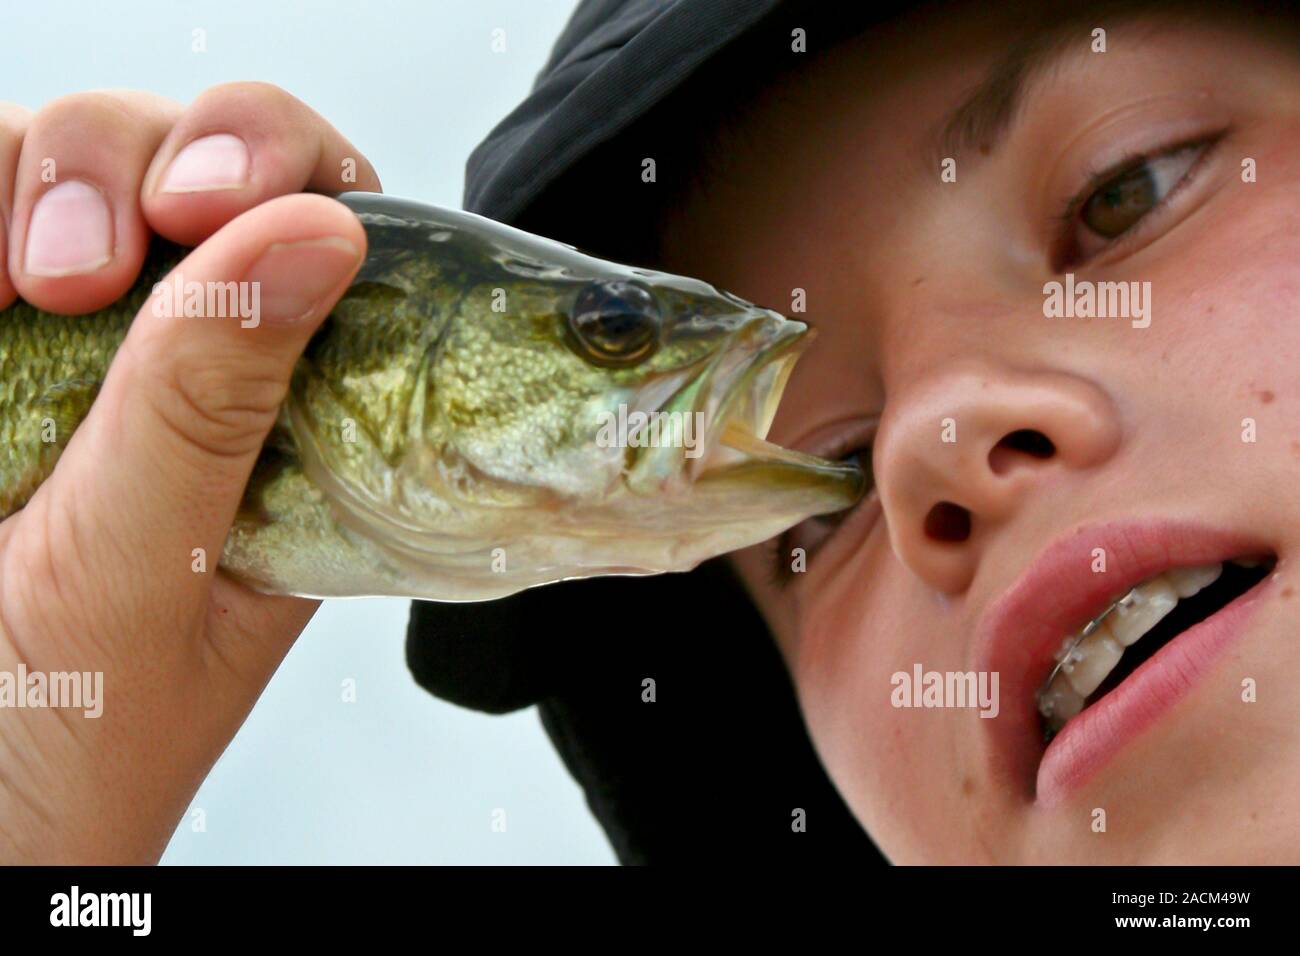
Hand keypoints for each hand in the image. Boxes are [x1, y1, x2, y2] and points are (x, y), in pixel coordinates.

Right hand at [0, 84, 377, 861]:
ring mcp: (73, 352)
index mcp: (287, 411)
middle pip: (185, 166)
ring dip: (33, 182)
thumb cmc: (71, 736)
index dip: (276, 161)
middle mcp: (188, 363)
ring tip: (10, 288)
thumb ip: (216, 403)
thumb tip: (319, 231)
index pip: (323, 220)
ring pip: (65, 171)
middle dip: (127, 163)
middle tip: (74, 270)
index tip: (208, 191)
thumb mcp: (151, 572)